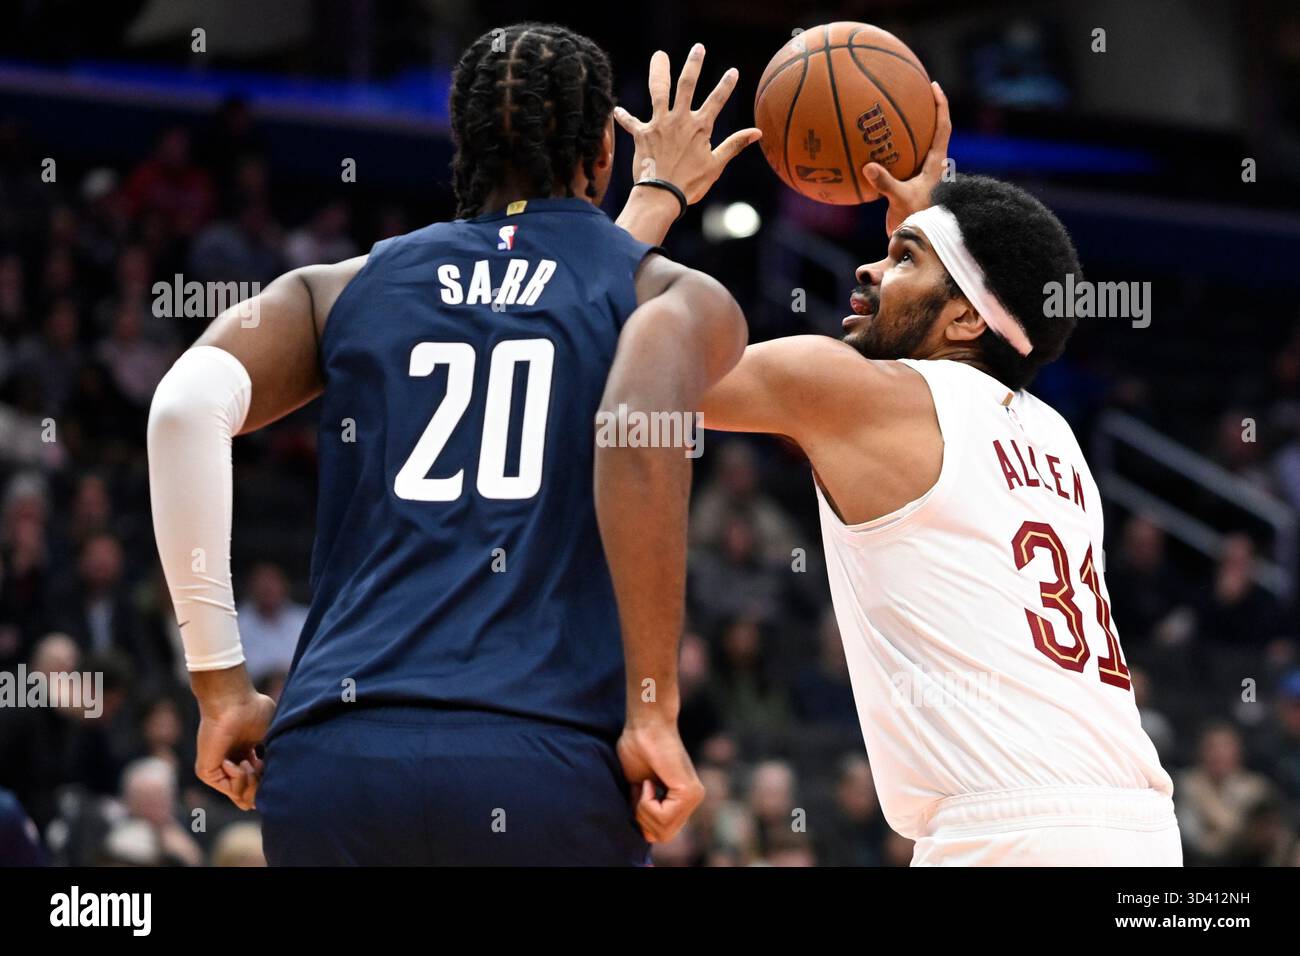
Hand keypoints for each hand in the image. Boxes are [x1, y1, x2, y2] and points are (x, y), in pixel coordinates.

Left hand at [192, 667, 274, 810]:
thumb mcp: (272, 738)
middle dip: (262, 785)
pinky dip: (238, 777)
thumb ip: (274, 761)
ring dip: (251, 781)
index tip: (270, 764)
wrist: (233, 701)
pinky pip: (230, 790)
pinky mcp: (207, 773)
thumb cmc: (254, 711)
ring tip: (250, 762)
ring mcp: (219, 771)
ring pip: (242, 798)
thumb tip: (278, 782)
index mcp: (246, 756)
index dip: (270, 781)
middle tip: (261, 765)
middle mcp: (232, 765)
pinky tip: (234, 760)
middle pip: (251, 797)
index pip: (259, 784)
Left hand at [615, 44, 761, 204]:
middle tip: (698, 48)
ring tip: (659, 56)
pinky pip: (632, 123)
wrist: (661, 195)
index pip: (716, 100)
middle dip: (694, 65)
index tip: (732, 71)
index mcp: (699, 127)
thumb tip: (757, 132)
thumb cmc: (690, 184)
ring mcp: (659, 125)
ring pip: (658, 91)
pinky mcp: (642, 135)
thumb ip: (734, 144)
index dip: (726, 85)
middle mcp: (679, 120)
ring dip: (659, 72)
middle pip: (686, 85)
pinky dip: (625, 117)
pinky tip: (617, 110)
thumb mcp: (716, 165)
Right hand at [617, 718, 704, 843]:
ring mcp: (694, 797)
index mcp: (683, 799)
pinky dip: (647, 803)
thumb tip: (643, 832)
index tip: (638, 793)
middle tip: (640, 790)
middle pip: (663, 836)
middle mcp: (693, 800)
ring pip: (662, 830)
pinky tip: (649, 781)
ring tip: (646, 783)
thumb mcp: (639, 787)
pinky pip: (662, 817)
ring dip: (643, 809)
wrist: (645, 724)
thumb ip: (645, 807)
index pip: (663, 833)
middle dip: (642, 818)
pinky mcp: (688, 792)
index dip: (643, 820)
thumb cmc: (638, 747)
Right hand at [862, 81, 951, 234]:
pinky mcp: (909, 185)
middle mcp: (931, 166)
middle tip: (914, 91)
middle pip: (931, 130)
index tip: (934, 86)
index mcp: (935, 164)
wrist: (915, 242)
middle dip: (924, 109)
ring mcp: (920, 176)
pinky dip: (887, 152)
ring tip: (892, 112)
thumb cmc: (914, 221)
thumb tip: (868, 167)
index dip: (940, 106)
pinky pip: (898, 162)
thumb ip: (886, 183)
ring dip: (907, 129)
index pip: (942, 127)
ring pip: (915, 145)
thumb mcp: (900, 200)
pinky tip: (870, 149)